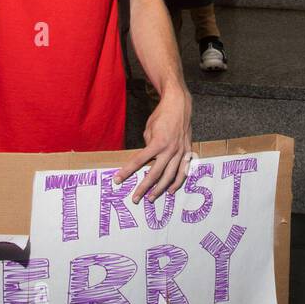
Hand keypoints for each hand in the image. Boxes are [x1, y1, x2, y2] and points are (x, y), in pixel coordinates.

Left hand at [115, 85, 192, 202]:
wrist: (179, 106)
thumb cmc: (161, 116)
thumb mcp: (148, 129)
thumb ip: (148, 146)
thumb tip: (146, 159)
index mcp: (157, 143)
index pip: (139, 161)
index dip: (127, 171)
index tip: (117, 180)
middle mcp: (170, 150)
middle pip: (155, 174)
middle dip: (144, 187)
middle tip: (135, 198)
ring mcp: (180, 152)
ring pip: (170, 176)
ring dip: (160, 189)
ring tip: (151, 197)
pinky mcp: (187, 152)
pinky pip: (183, 171)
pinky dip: (177, 182)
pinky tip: (171, 190)